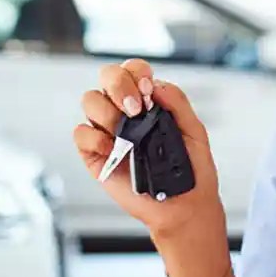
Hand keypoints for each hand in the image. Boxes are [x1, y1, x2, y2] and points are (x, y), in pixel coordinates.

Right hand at [74, 59, 224, 238]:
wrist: (182, 206)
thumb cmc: (190, 169)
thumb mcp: (194, 131)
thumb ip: (177, 102)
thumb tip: (156, 85)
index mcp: (147, 101)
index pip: (132, 70)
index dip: (136, 72)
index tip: (148, 91)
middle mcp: (124, 111)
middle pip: (107, 77)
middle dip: (119, 85)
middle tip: (135, 108)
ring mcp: (108, 132)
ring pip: (90, 100)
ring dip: (108, 112)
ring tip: (127, 133)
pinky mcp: (95, 154)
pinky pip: (81, 134)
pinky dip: (95, 138)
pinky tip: (113, 150)